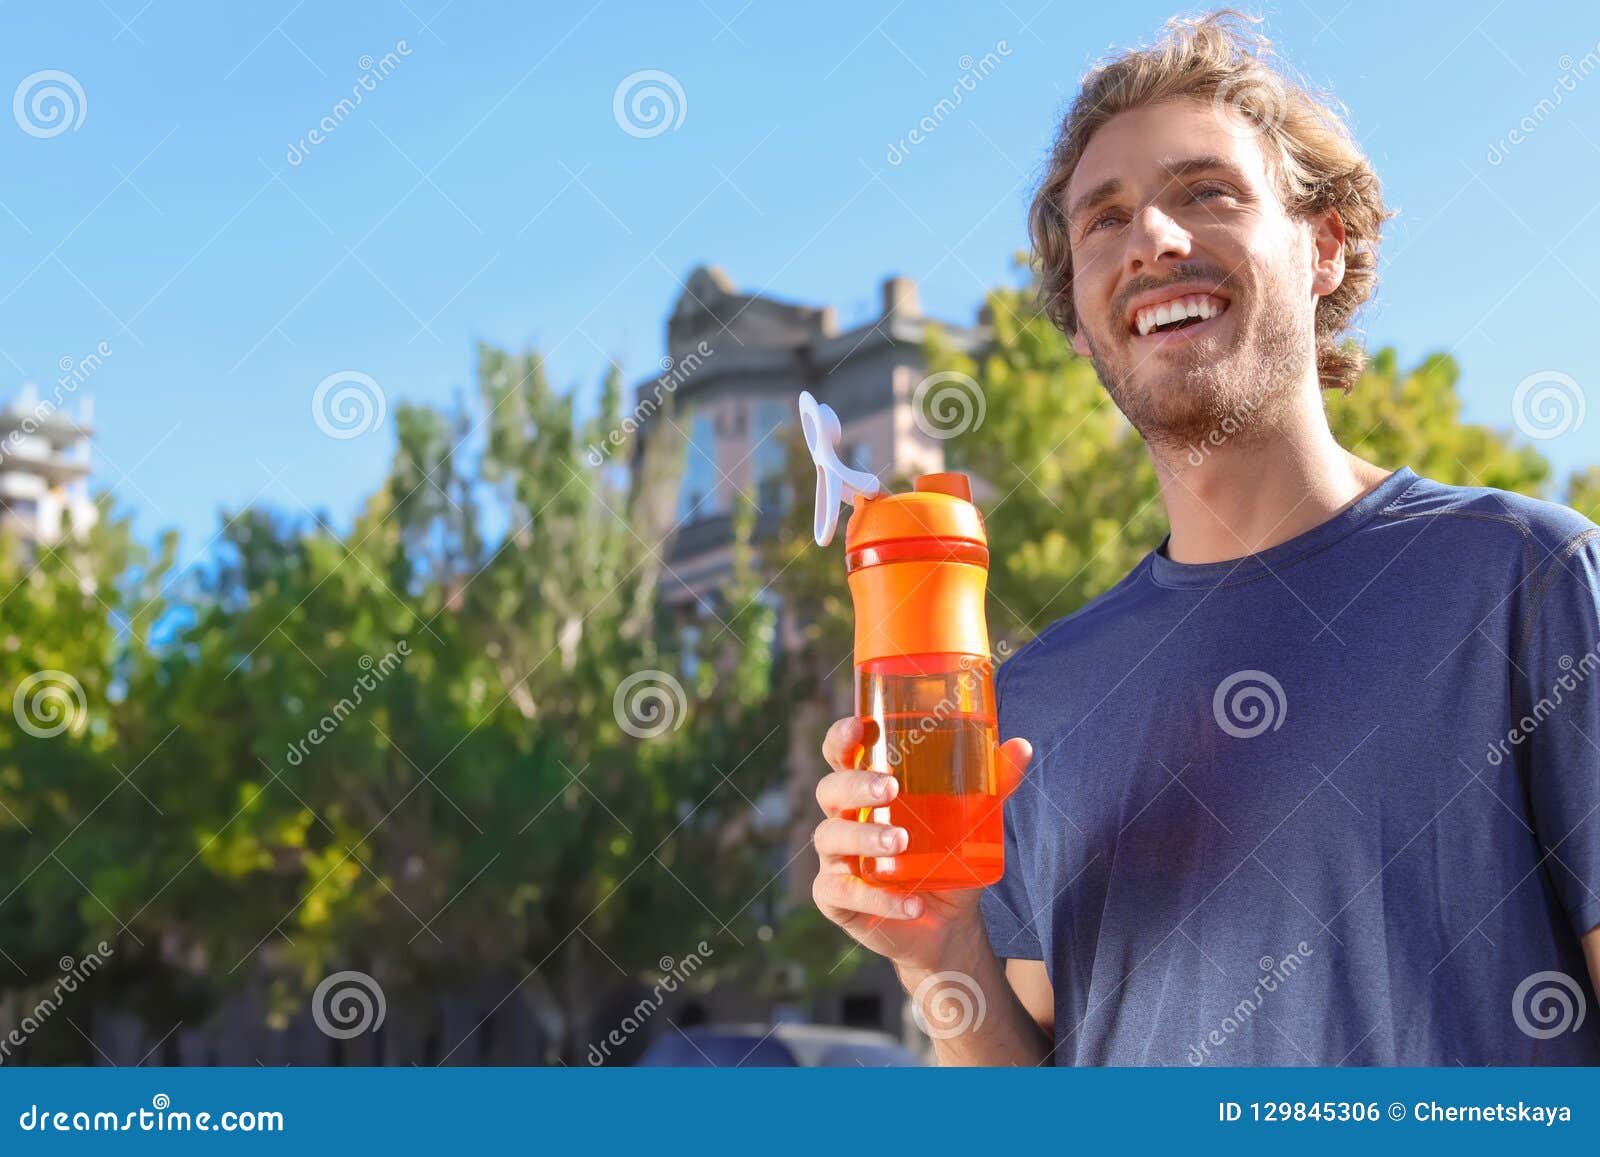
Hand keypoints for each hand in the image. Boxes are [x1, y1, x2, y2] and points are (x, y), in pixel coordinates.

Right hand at [810, 716, 1031, 974]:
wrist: (948, 924)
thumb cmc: (949, 856)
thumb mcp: (973, 821)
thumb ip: (994, 785)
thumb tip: (1022, 746)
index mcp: (867, 790)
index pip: (841, 755)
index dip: (841, 738)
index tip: (858, 727)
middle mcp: (844, 818)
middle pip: (830, 790)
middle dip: (855, 785)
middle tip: (891, 788)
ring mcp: (836, 859)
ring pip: (831, 838)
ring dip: (864, 837)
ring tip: (899, 842)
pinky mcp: (836, 899)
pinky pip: (844, 893)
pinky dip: (879, 899)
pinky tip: (911, 903)